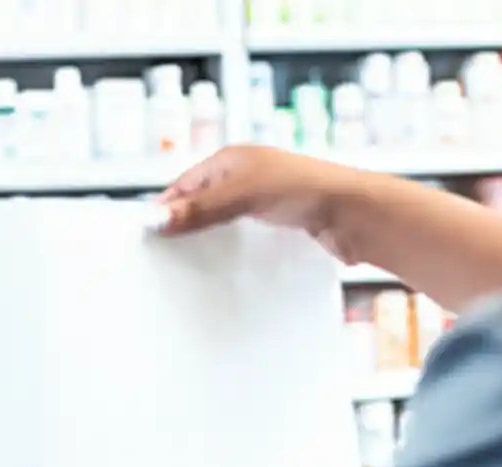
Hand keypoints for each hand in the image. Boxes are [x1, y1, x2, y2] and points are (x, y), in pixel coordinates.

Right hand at [158, 146, 361, 263]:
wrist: (355, 214)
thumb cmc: (302, 190)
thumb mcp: (243, 195)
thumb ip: (200, 209)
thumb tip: (155, 220)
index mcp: (232, 160)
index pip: (185, 184)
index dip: (166, 207)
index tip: (147, 236)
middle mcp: (246, 178)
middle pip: (201, 205)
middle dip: (183, 227)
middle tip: (162, 257)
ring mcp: (263, 203)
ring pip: (222, 224)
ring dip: (208, 243)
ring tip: (187, 269)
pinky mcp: (279, 227)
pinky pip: (244, 240)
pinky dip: (231, 253)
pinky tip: (223, 271)